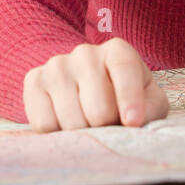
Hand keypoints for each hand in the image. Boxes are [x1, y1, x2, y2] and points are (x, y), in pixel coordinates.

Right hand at [22, 38, 168, 132]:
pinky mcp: (33, 80)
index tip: (133, 123)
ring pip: (71, 120)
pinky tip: (66, 123)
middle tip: (108, 126)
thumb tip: (133, 123)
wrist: (84, 87)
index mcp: (118, 51)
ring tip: (88, 125)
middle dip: (106, 127)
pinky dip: (57, 134)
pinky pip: (44, 123)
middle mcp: (85, 52)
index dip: (129, 99)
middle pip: (98, 108)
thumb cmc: (123, 98)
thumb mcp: (147, 100)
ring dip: (83, 134)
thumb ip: (150, 108)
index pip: (124, 70)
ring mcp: (56, 65)